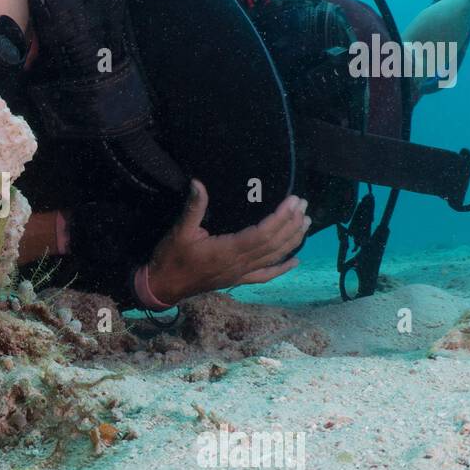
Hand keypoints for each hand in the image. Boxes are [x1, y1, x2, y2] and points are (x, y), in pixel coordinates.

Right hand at [146, 179, 308, 304]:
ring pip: (273, 258)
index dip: (281, 218)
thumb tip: (197, 183)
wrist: (163, 287)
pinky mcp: (237, 279)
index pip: (262, 234)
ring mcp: (240, 274)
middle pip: (273, 245)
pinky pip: (264, 275)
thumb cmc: (171, 259)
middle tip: (303, 205)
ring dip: (291, 241)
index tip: (293, 202)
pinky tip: (295, 261)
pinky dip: (281, 269)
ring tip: (306, 223)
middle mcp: (239, 264)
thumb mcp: (179, 232)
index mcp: (227, 251)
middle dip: (291, 224)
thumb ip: (193, 208)